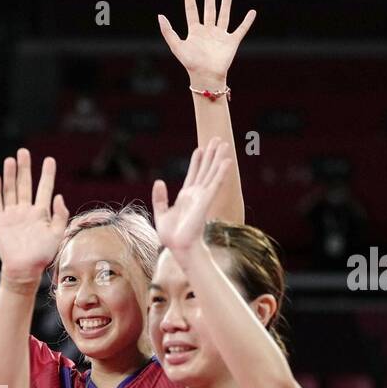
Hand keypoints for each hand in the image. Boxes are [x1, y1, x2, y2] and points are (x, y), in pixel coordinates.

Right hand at [0, 149, 68, 285]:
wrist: (23, 269)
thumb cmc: (42, 256)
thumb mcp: (57, 235)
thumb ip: (60, 215)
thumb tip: (59, 196)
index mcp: (41, 214)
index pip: (44, 189)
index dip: (47, 174)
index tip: (50, 160)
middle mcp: (26, 211)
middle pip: (25, 185)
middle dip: (25, 168)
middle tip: (24, 152)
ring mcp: (12, 215)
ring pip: (11, 190)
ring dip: (10, 175)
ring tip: (10, 159)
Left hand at [152, 138, 232, 252]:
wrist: (179, 248)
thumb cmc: (171, 236)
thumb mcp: (161, 213)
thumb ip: (160, 197)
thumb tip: (159, 181)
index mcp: (185, 197)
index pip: (193, 174)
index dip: (197, 161)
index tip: (200, 149)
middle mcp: (196, 194)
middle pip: (205, 170)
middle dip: (211, 155)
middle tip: (217, 140)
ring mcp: (202, 196)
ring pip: (212, 173)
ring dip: (218, 158)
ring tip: (223, 143)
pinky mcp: (206, 201)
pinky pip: (215, 183)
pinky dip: (221, 172)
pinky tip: (227, 161)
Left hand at [158, 0, 255, 86]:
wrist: (206, 76)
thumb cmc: (191, 63)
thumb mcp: (177, 46)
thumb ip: (168, 31)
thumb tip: (160, 15)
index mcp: (195, 31)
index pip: (191, 9)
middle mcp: (208, 32)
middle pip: (208, 10)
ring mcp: (220, 36)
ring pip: (223, 16)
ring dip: (225, 5)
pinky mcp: (232, 42)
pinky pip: (241, 29)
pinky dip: (247, 21)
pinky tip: (252, 12)